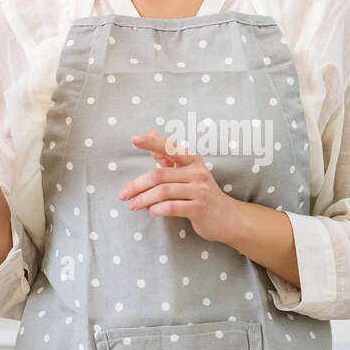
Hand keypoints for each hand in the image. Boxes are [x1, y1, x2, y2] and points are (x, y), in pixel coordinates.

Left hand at [119, 130, 241, 243]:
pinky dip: (157, 209)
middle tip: (123, 195)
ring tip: (132, 206)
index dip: (152, 143)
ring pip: (163, 192)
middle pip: (159, 175)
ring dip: (143, 200)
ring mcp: (200, 190)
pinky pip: (171, 207)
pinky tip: (151, 210)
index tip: (134, 139)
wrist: (227, 217)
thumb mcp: (187, 171)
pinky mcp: (200, 208)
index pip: (170, 148)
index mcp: (193, 160)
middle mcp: (198, 172)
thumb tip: (150, 132)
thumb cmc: (201, 191)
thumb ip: (167, 155)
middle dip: (137, 186)